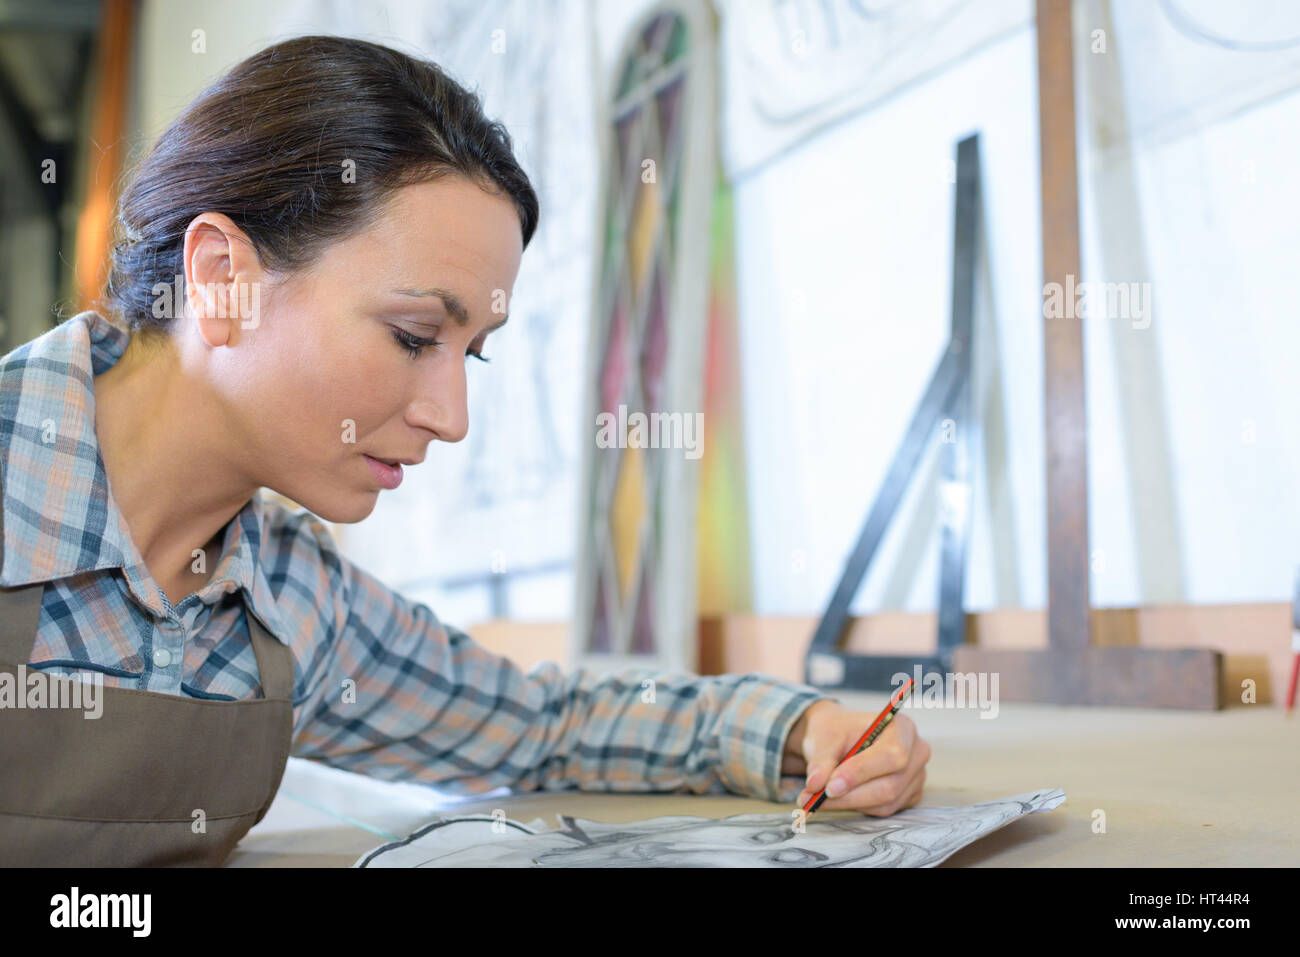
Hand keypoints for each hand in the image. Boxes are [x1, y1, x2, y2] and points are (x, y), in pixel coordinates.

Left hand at [785, 699, 930, 815]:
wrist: (839, 736)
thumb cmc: (837, 732)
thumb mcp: (824, 738)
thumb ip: (821, 762)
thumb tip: (815, 785)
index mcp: (901, 727)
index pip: (890, 755)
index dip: (861, 773)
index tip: (830, 786)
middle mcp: (916, 752)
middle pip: (890, 785)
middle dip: (851, 795)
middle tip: (816, 798)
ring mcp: (916, 776)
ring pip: (886, 802)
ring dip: (850, 803)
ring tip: (818, 798)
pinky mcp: (909, 795)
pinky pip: (885, 810)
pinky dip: (858, 807)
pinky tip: (840, 797)